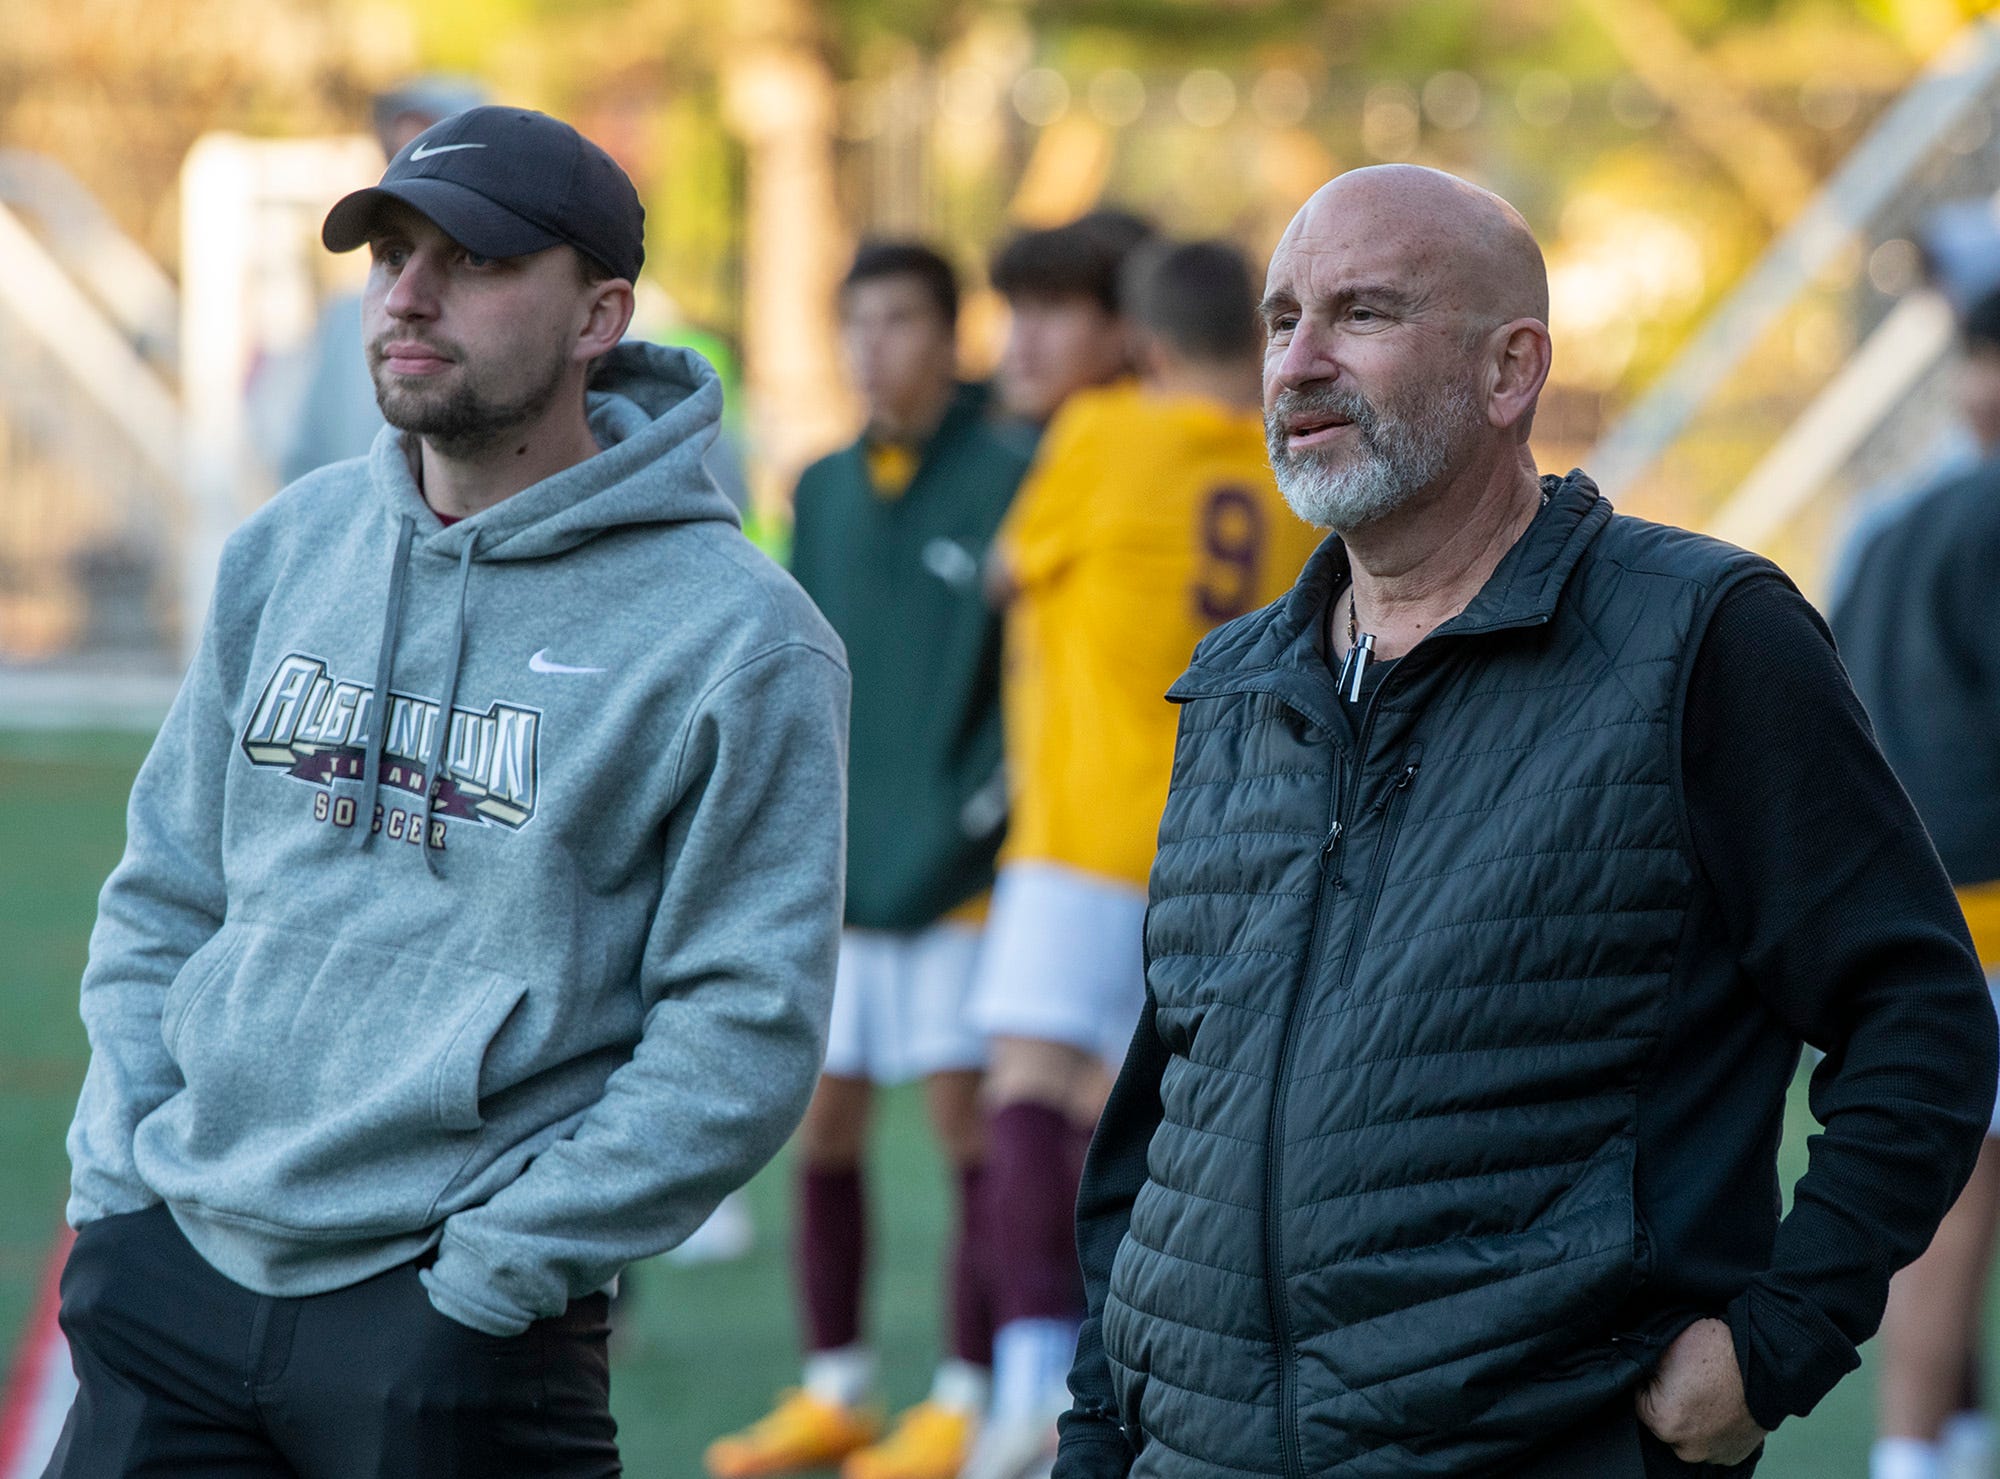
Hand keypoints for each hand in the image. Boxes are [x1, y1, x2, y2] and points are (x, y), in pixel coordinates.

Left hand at [1634, 1318, 1767, 1465]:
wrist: (1764, 1363)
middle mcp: (1685, 1447)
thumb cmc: (1717, 1352)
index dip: (1650, 1382)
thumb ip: (1642, 1363)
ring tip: (1707, 1391)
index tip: (1665, 1371)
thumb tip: (1629, 1363)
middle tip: (1689, 1379)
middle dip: (1670, 1402)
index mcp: (1662, 1421)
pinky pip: (1711, 1441)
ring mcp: (1712, 1454)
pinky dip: (1712, 1426)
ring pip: (1688, 1432)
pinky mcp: (1733, 1454)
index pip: (1639, 1400)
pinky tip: (1719, 1405)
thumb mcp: (1664, 1346)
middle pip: (1664, 1420)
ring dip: (1692, 1417)